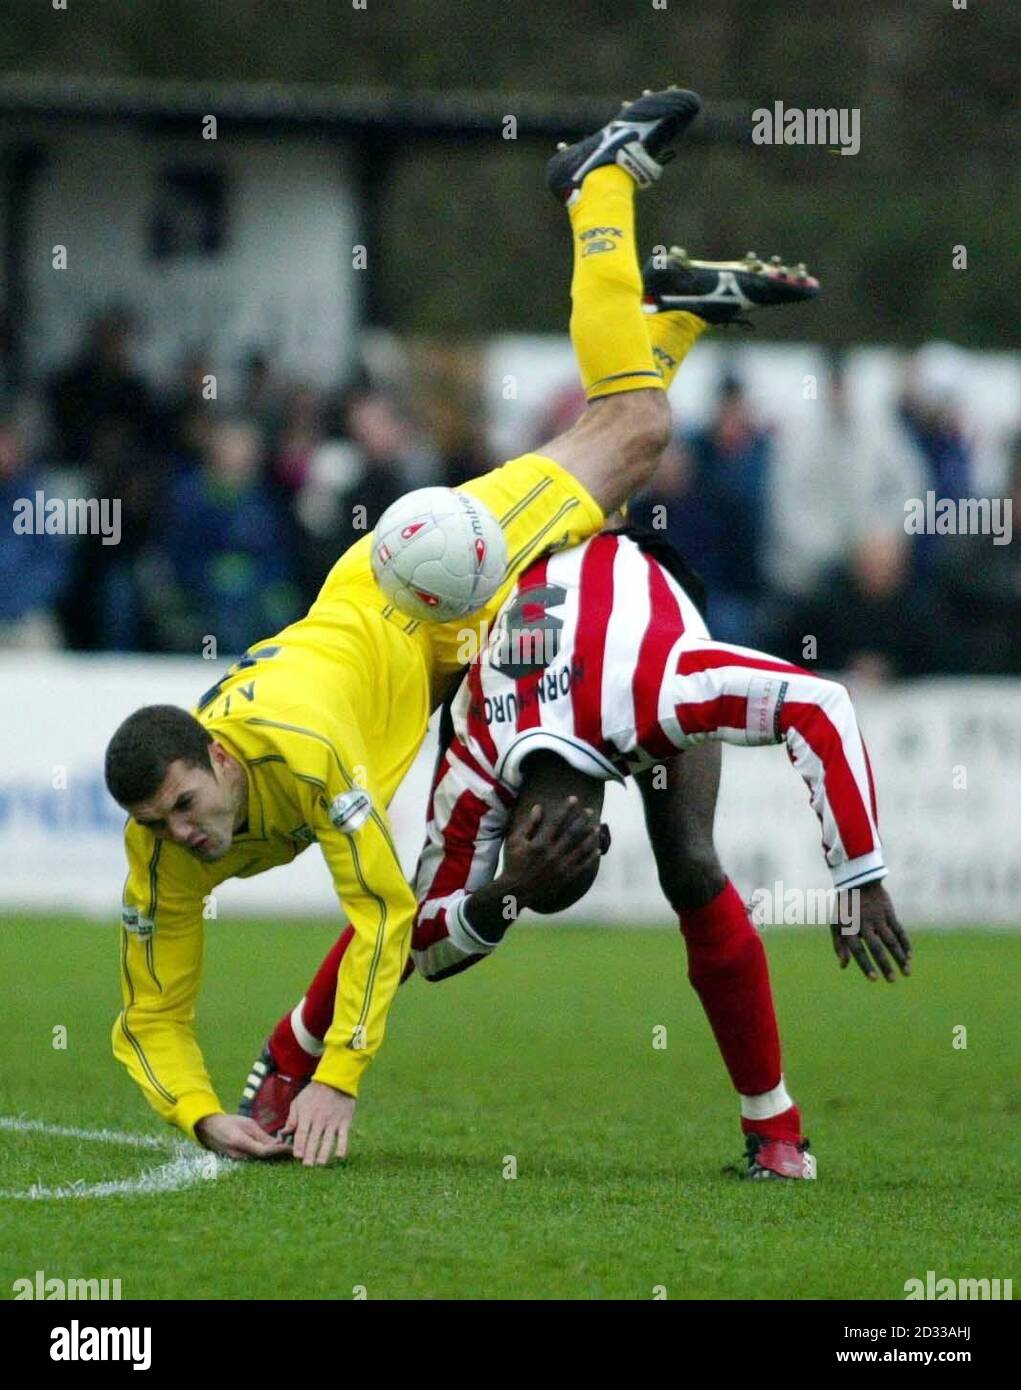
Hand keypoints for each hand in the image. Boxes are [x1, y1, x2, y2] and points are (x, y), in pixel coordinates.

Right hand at [195, 1112, 290, 1159]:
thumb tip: (276, 1143)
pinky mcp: (235, 1161)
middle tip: (292, 1150)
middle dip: (277, 1155)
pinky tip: (271, 1151)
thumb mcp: (247, 1123)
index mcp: (241, 1143)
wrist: (207, 1128)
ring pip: (258, 1160)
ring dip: (271, 1156)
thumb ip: (261, 1135)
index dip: (278, 1151)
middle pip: (263, 1159)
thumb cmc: (228, 1122)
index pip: (264, 1151)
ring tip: (285, 1150)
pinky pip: (252, 1160)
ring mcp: (235, 1160)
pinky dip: (263, 1156)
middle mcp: (238, 1155)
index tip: (290, 1148)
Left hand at [280, 1080, 355, 1166]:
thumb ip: (292, 1118)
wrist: (335, 1080)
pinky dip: (342, 1146)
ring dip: (324, 1153)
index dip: (299, 1145)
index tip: (297, 1156)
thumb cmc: (313, 1092)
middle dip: (310, 1153)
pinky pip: (344, 1136)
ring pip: (328, 1140)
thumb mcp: (298, 1101)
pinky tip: (340, 1155)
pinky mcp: (345, 1121)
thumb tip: (283, 1133)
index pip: (302, 1132)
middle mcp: (320, 1119)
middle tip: (307, 1165)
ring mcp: (333, 1121)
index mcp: (307, 1114)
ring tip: (320, 1163)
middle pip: (314, 1139)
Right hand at [502, 796, 605, 910]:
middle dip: (582, 820)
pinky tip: (597, 850)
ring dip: (590, 837)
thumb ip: (529, 824)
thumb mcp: (516, 841)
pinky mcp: (565, 878)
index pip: (557, 821)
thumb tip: (539, 807)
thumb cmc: (513, 863)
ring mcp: (560, 867)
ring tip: (597, 827)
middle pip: (571, 833)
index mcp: (540, 844)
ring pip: (580, 849)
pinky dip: (590, 858)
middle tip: (590, 810)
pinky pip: (582, 867)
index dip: (566, 809)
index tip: (574, 799)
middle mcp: (552, 854)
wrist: (516, 891)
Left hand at [831, 880, 911, 981]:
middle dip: (885, 965)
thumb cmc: (845, 908)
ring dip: (899, 957)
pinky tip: (909, 956)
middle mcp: (864, 923)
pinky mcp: (888, 912)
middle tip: (892, 981)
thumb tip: (843, 966)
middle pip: (876, 948)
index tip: (874, 979)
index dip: (866, 965)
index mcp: (849, 927)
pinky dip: (905, 943)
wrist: (857, 882)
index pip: (858, 950)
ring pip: (891, 940)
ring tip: (906, 972)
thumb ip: (839, 945)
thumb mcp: (837, 924)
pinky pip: (899, 930)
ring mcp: (877, 917)